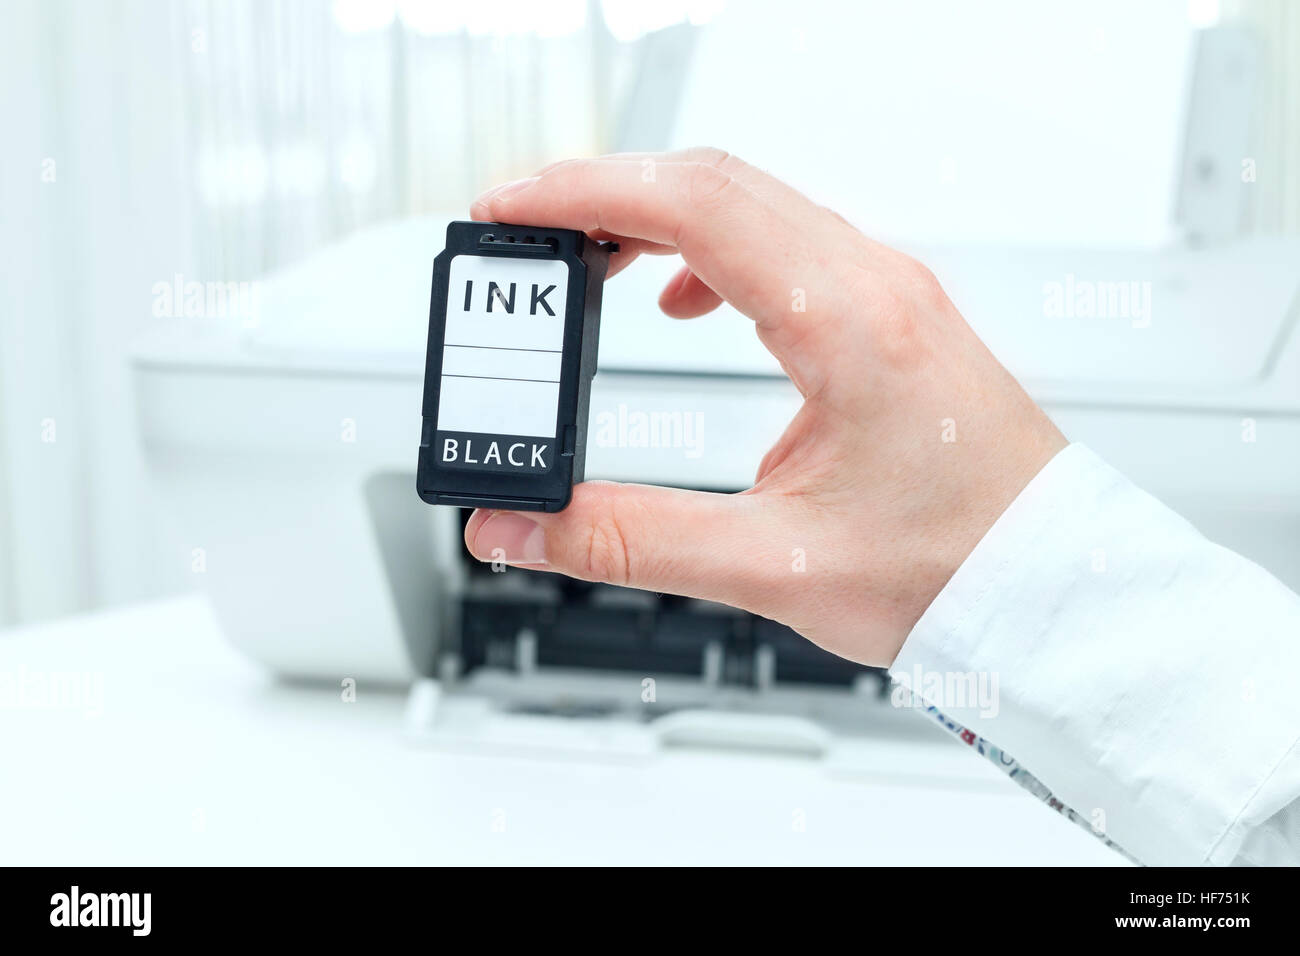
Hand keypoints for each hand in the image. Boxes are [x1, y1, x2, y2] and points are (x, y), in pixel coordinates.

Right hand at [465, 148, 1065, 667]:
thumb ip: (632, 541)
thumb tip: (521, 524)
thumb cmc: (954, 568)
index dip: (585, 195)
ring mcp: (887, 291)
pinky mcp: (888, 314)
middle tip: (524, 231)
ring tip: (585, 260)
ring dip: (657, 217)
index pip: (695, 207)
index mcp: (852, 322)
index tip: (511, 210)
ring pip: (750, 205)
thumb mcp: (775, 563)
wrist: (1046, 583)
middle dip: (603, 193)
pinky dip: (710, 252)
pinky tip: (682, 301)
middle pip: (714, 184)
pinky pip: (784, 244)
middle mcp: (874, 284)